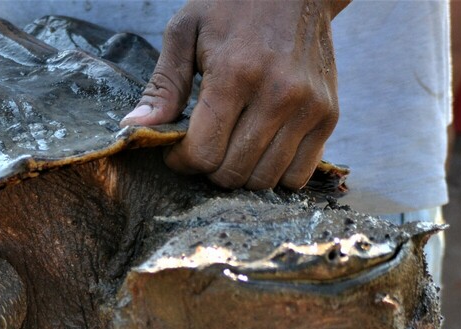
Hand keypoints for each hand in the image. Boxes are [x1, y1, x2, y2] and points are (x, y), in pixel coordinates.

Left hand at [121, 0, 348, 189]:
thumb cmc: (231, 6)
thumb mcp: (185, 32)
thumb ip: (162, 86)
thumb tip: (133, 127)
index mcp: (235, 75)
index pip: (202, 153)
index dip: (180, 161)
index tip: (176, 150)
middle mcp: (278, 95)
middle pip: (231, 172)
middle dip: (207, 169)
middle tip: (203, 148)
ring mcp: (309, 108)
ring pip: (263, 180)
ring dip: (239, 174)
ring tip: (229, 147)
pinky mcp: (328, 115)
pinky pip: (298, 174)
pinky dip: (274, 174)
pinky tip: (259, 151)